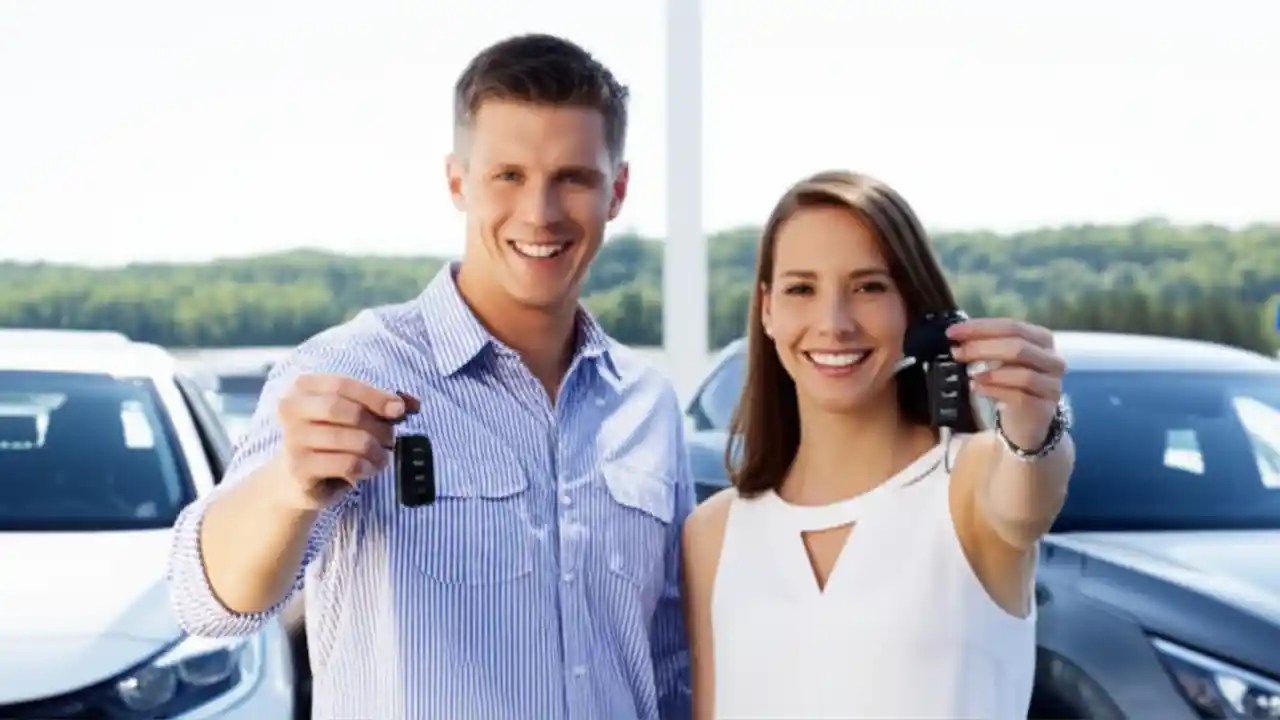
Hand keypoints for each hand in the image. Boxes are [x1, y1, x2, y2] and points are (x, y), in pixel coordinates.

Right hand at [273, 373, 412, 510]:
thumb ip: (382, 405)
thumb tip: (412, 404)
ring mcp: (292, 439)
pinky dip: (365, 467)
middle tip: (390, 439)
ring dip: (375, 450)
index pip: (342, 385)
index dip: (375, 396)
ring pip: (348, 439)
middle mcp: (291, 409)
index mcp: (304, 388)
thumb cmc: (330, 441)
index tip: (399, 411)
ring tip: (382, 457)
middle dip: (376, 426)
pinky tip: (367, 470)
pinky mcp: (299, 467)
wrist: (296, 480)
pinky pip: (345, 463)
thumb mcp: (354, 417)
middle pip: (344, 410)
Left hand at [947, 317, 1065, 449]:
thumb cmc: (1011, 381)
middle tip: (957, 353)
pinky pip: (1019, 397)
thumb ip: (985, 343)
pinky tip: (978, 388)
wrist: (1026, 419)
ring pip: (1023, 374)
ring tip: (969, 374)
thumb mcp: (1001, 358)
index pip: (1012, 326)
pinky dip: (995, 390)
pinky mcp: (1044, 408)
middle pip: (1018, 348)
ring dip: (991, 372)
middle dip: (982, 348)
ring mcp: (1052, 385)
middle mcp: (1053, 360)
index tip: (952, 332)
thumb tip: (957, 334)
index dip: (981, 328)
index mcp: (1042, 339)